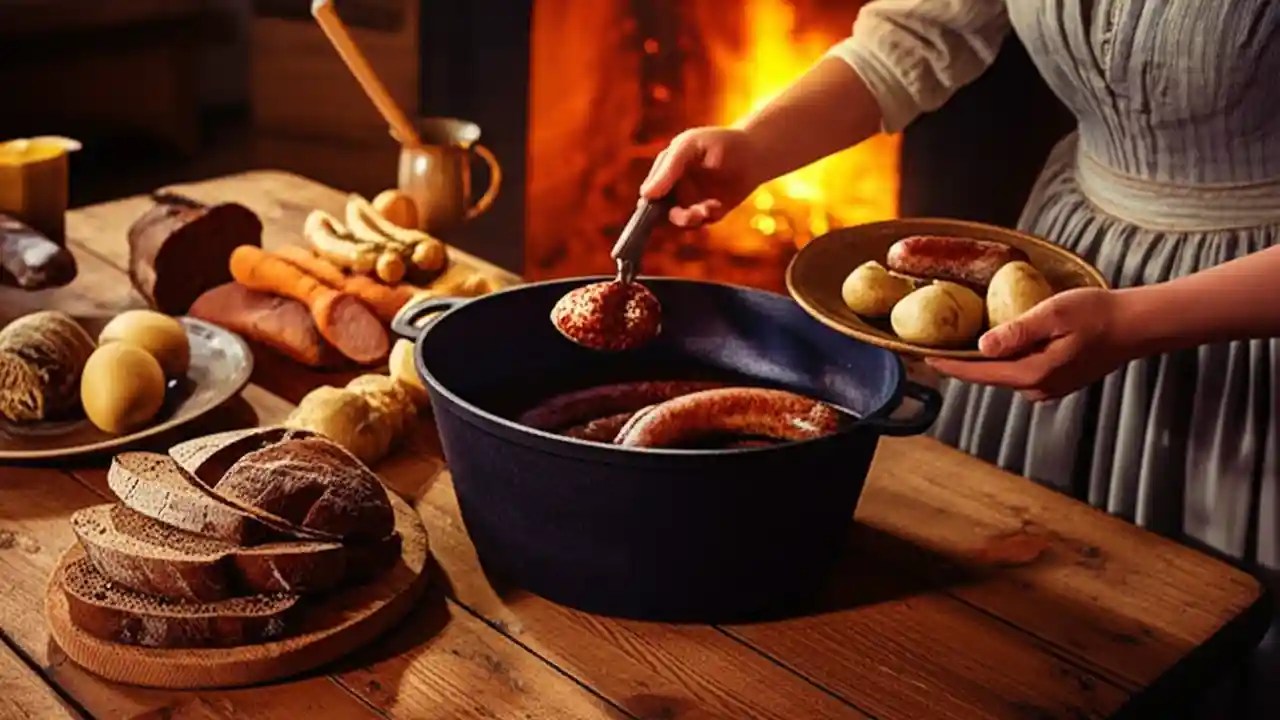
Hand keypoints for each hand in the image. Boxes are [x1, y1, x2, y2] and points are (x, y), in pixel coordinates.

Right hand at [640, 127, 764, 227]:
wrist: (755, 152)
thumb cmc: (720, 142)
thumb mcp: (689, 147)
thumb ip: (667, 169)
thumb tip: (645, 195)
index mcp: (666, 169)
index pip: (650, 191)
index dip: (649, 204)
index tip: (653, 209)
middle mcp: (676, 187)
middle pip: (663, 212)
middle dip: (674, 215)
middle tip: (691, 213)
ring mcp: (692, 200)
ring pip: (680, 220)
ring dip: (690, 218)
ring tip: (705, 210)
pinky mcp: (708, 210)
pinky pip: (700, 222)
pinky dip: (706, 217)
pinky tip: (718, 205)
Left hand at [927, 287, 1138, 401]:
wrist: (1135, 326)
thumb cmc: (1097, 313)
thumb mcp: (1054, 313)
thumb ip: (1017, 331)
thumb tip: (982, 347)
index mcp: (1032, 374)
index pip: (978, 373)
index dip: (948, 364)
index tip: (922, 357)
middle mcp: (1037, 388)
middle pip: (988, 376)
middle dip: (962, 362)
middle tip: (935, 345)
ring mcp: (1047, 389)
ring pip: (1004, 374)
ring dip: (984, 360)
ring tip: (960, 341)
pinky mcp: (1055, 382)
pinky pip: (1020, 372)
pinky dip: (1006, 360)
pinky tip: (999, 343)